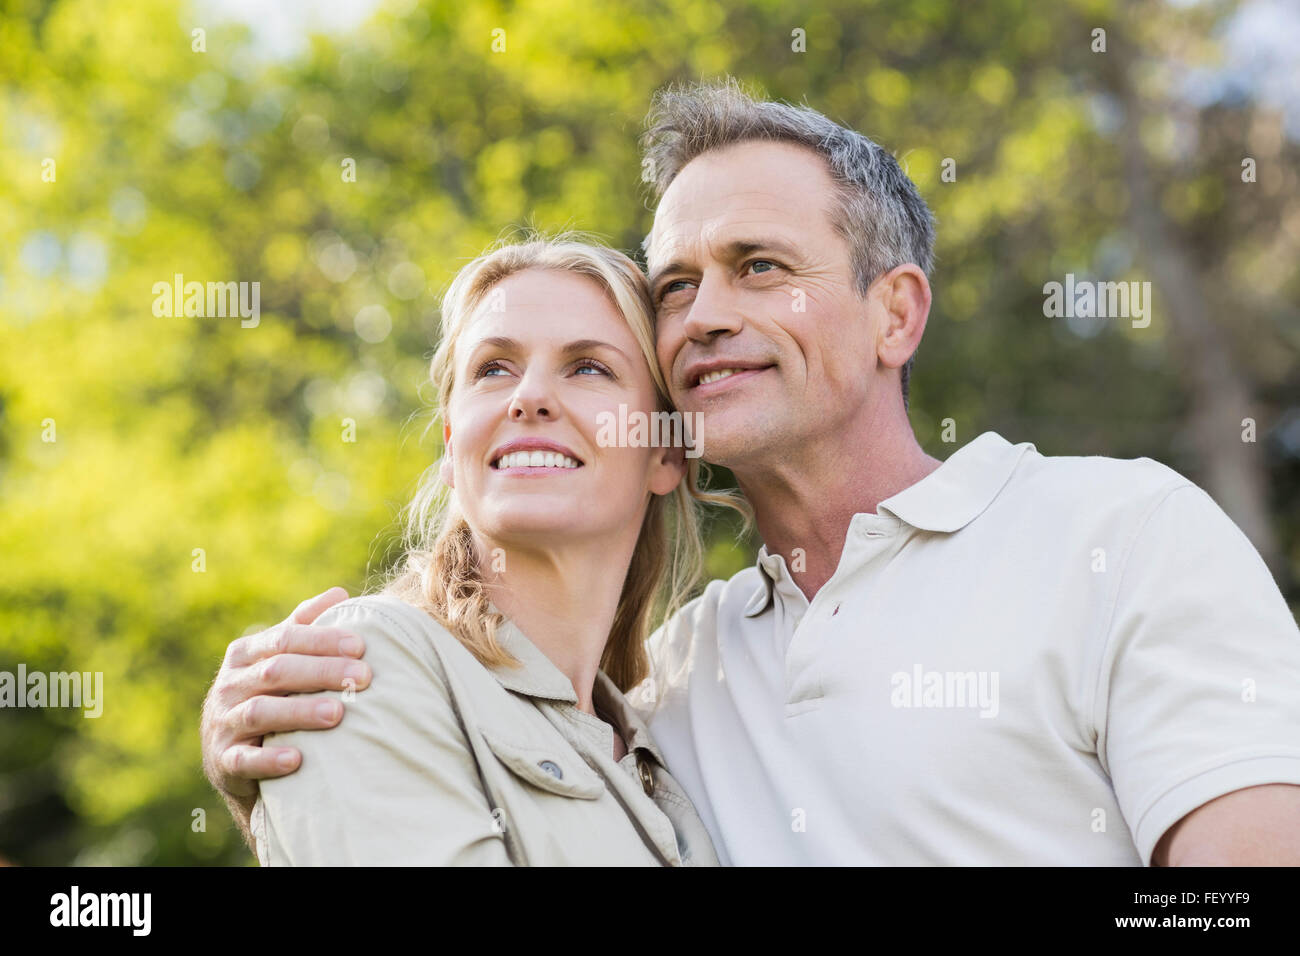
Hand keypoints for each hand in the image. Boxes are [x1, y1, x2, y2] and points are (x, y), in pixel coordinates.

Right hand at [200, 587, 371, 841]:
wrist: (232, 760)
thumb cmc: (270, 697)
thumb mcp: (279, 660)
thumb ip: (305, 627)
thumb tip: (340, 594)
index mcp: (245, 653)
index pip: (286, 639)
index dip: (323, 640)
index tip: (361, 646)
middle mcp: (230, 684)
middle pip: (277, 671)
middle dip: (323, 671)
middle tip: (363, 678)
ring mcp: (223, 723)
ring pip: (260, 711)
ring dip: (300, 712)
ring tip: (337, 713)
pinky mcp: (223, 761)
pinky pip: (244, 760)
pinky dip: (269, 760)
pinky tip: (297, 760)